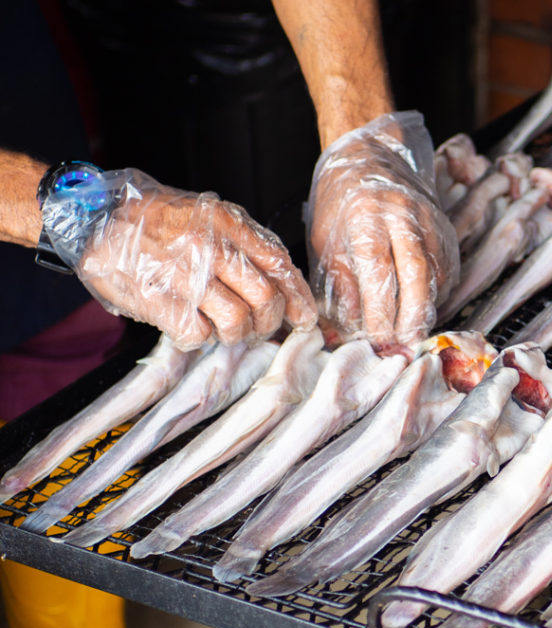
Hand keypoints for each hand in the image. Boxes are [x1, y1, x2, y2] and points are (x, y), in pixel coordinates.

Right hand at [48, 170, 316, 349]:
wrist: (95, 218)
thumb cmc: (157, 220)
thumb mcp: (208, 215)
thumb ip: (245, 243)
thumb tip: (283, 284)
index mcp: (228, 223)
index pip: (279, 265)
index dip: (298, 298)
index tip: (305, 318)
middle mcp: (210, 247)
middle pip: (265, 298)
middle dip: (269, 322)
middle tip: (260, 329)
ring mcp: (184, 275)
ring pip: (237, 321)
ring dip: (237, 334)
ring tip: (226, 330)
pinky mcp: (160, 300)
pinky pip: (199, 335)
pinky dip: (202, 338)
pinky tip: (194, 327)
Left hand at [307, 111, 458, 351]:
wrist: (372, 155)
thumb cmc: (342, 200)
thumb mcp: (325, 237)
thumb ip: (339, 279)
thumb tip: (349, 323)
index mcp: (366, 214)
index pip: (378, 269)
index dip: (381, 309)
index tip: (377, 336)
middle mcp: (403, 214)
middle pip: (417, 272)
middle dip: (413, 315)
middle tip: (405, 341)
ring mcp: (429, 218)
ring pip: (437, 272)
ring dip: (428, 307)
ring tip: (414, 331)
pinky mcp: (445, 226)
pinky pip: (448, 267)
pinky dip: (438, 292)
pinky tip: (424, 307)